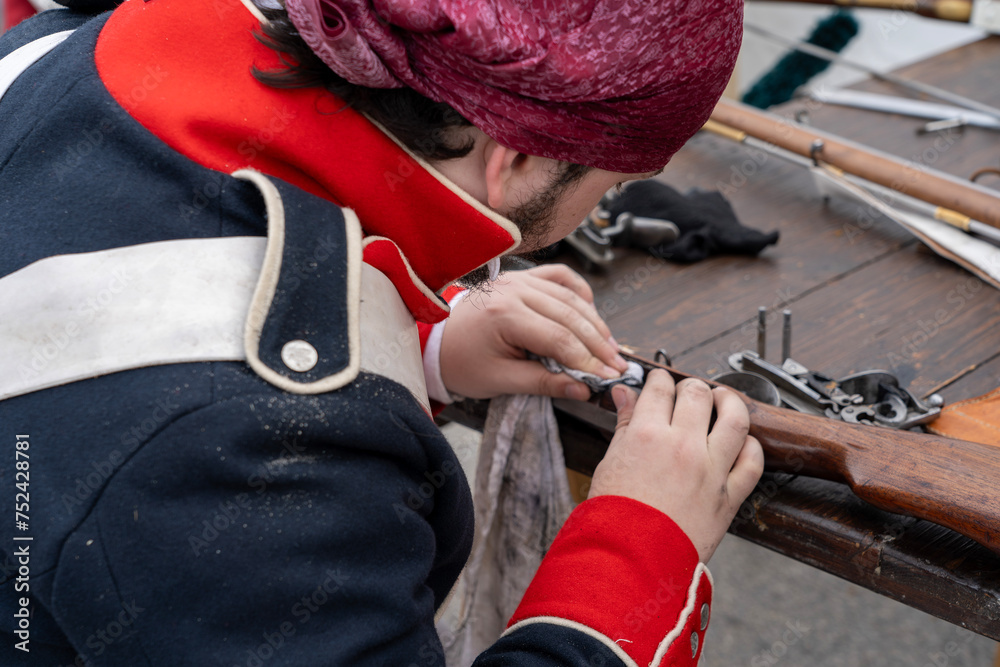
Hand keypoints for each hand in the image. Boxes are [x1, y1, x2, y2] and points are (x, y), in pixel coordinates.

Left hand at [439, 264, 627, 399]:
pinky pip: (559, 277)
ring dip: (594, 321)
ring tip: (609, 347)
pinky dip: (579, 293)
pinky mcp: (521, 276)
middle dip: (598, 344)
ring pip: (570, 296)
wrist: (436, 343)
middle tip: (616, 366)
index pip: (559, 339)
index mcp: (504, 315)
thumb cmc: (463, 363)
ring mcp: (518, 279)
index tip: (607, 378)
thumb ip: (543, 382)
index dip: (587, 360)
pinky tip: (590, 313)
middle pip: (570, 315)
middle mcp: (513, 289)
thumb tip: (583, 389)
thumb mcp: (501, 380)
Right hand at [588, 370, 763, 562]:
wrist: (630, 560)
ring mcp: (710, 469)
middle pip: (697, 394)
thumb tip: (624, 395)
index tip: (659, 384)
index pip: (660, 388)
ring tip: (722, 400)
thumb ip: (624, 424)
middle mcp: (683, 446)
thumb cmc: (615, 517)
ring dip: (729, 401)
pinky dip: (751, 446)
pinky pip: (752, 461)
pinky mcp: (729, 495)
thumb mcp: (611, 462)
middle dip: (690, 388)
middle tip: (685, 394)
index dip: (659, 380)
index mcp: (648, 434)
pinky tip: (742, 441)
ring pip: (734, 418)